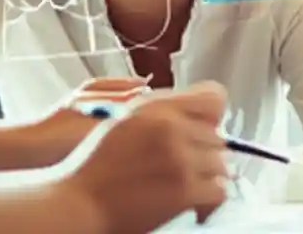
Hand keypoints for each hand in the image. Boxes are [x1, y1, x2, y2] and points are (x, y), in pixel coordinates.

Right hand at [58, 82, 229, 233]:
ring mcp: (180, 159)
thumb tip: (197, 119)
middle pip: (218, 137)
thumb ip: (159, 114)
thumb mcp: (122, 122)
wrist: (80, 204)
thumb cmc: (95, 168)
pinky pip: (219, 191)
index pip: (214, 98)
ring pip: (222, 165)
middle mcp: (171, 128)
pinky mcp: (185, 190)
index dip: (212, 116)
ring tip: (189, 187)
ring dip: (208, 178)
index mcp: (156, 108)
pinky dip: (209, 201)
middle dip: (206, 154)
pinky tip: (194, 204)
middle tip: (190, 169)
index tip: (205, 130)